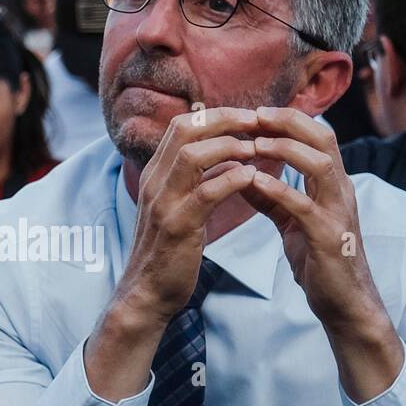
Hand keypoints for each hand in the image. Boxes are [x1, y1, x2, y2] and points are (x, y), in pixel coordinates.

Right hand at [116, 107, 265, 324]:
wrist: (147, 292)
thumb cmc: (168, 250)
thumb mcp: (179, 206)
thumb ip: (198, 180)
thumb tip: (230, 158)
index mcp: (155, 173)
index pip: (182, 125)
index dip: (216, 114)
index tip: (246, 116)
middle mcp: (155, 181)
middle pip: (186, 130)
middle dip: (225, 119)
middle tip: (258, 120)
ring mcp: (163, 203)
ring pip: (193, 155)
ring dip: (230, 146)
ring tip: (257, 147)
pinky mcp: (177, 226)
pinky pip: (206, 193)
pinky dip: (231, 179)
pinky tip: (252, 177)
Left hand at [244, 107, 390, 334]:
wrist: (344, 304)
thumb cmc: (319, 261)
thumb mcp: (292, 224)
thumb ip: (272, 199)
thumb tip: (244, 176)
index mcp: (332, 185)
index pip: (316, 136)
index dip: (288, 120)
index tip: (255, 112)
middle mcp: (340, 191)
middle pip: (323, 139)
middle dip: (289, 122)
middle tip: (254, 114)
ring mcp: (338, 212)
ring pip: (321, 165)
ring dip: (287, 150)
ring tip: (255, 142)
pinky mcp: (329, 237)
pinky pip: (305, 206)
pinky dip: (281, 190)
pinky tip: (256, 182)